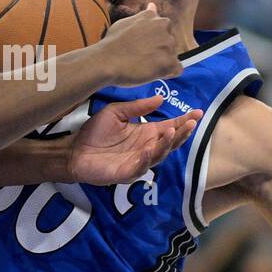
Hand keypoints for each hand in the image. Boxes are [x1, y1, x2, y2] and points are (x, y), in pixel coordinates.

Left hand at [67, 94, 201, 184]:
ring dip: (166, 144)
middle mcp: (147, 148)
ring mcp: (138, 162)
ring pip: (159, 154)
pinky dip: (146, 158)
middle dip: (182, 133)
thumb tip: (161, 98)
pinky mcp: (126, 173)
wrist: (74, 150)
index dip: (184, 121)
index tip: (198, 112)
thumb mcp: (116, 113)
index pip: (170, 126)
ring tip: (171, 131)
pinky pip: (140, 167)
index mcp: (146, 133)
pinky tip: (149, 148)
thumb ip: (137, 107)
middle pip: (170, 142)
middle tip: (191, 123)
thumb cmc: (95, 132)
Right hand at [98, 3, 181, 85]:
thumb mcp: (126, 22)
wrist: (106, 61)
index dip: (154, 42)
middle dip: (159, 52)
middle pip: (170, 44)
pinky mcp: (169, 62)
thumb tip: (153, 5)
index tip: (142, 48)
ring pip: (172, 57)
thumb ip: (144, 16)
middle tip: (141, 58)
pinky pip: (177, 69)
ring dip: (162, 63)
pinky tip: (152, 73)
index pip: (165, 31)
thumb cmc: (113, 43)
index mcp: (156, 18)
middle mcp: (165, 28)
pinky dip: (167, 73)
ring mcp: (168, 45)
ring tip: (144, 66)